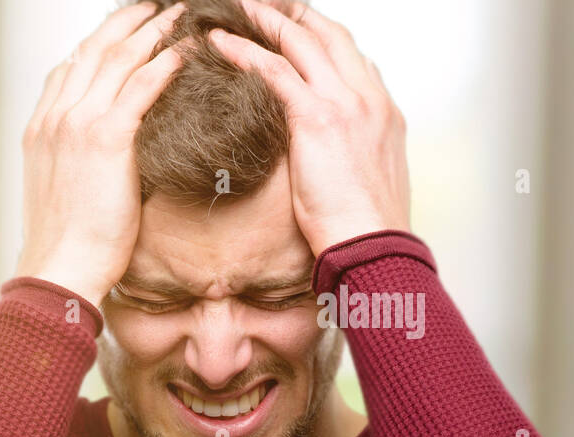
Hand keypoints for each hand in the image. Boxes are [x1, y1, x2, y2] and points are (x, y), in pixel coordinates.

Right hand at [15, 2, 186, 308]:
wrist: (60, 267)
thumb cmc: (66, 245)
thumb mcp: (60, 193)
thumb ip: (75, 162)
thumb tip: (102, 159)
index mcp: (40, 130)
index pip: (67, 68)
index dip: (97, 42)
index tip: (122, 31)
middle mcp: (55, 118)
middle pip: (93, 50)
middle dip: (127, 21)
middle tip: (154, 6)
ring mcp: (77, 124)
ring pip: (119, 58)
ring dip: (152, 30)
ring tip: (177, 15)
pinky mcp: (106, 138)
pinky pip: (141, 86)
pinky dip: (164, 63)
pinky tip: (183, 52)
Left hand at [209, 0, 410, 255]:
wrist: (372, 244)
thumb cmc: (364, 225)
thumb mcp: (364, 178)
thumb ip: (348, 151)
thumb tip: (323, 152)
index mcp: (384, 110)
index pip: (352, 55)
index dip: (320, 35)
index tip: (296, 26)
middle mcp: (368, 97)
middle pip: (330, 34)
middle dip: (294, 12)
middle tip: (263, 2)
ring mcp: (345, 103)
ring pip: (301, 42)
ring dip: (266, 18)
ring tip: (238, 7)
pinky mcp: (317, 118)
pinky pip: (274, 71)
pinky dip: (245, 50)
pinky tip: (221, 42)